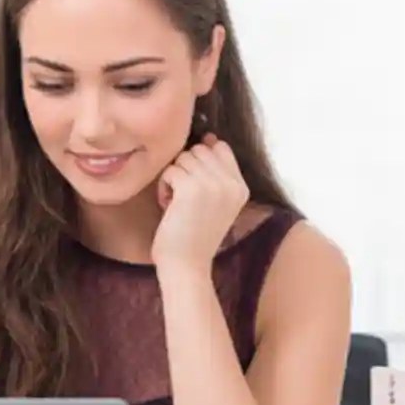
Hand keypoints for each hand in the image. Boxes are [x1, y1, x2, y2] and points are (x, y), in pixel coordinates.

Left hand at [152, 133, 248, 273]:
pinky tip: (168, 208)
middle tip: (184, 199)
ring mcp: (213, 184)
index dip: (201, 161)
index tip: (194, 187)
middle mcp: (231, 184)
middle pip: (199, 150)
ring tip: (176, 204)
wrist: (186, 266)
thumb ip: (217, 172)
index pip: (221, 148)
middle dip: (185, 170)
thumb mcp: (216, 203)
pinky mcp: (191, 188)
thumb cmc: (194, 237)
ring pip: (183, 158)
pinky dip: (163, 187)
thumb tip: (210, 137)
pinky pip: (170, 170)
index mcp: (241, 187)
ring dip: (173, 178)